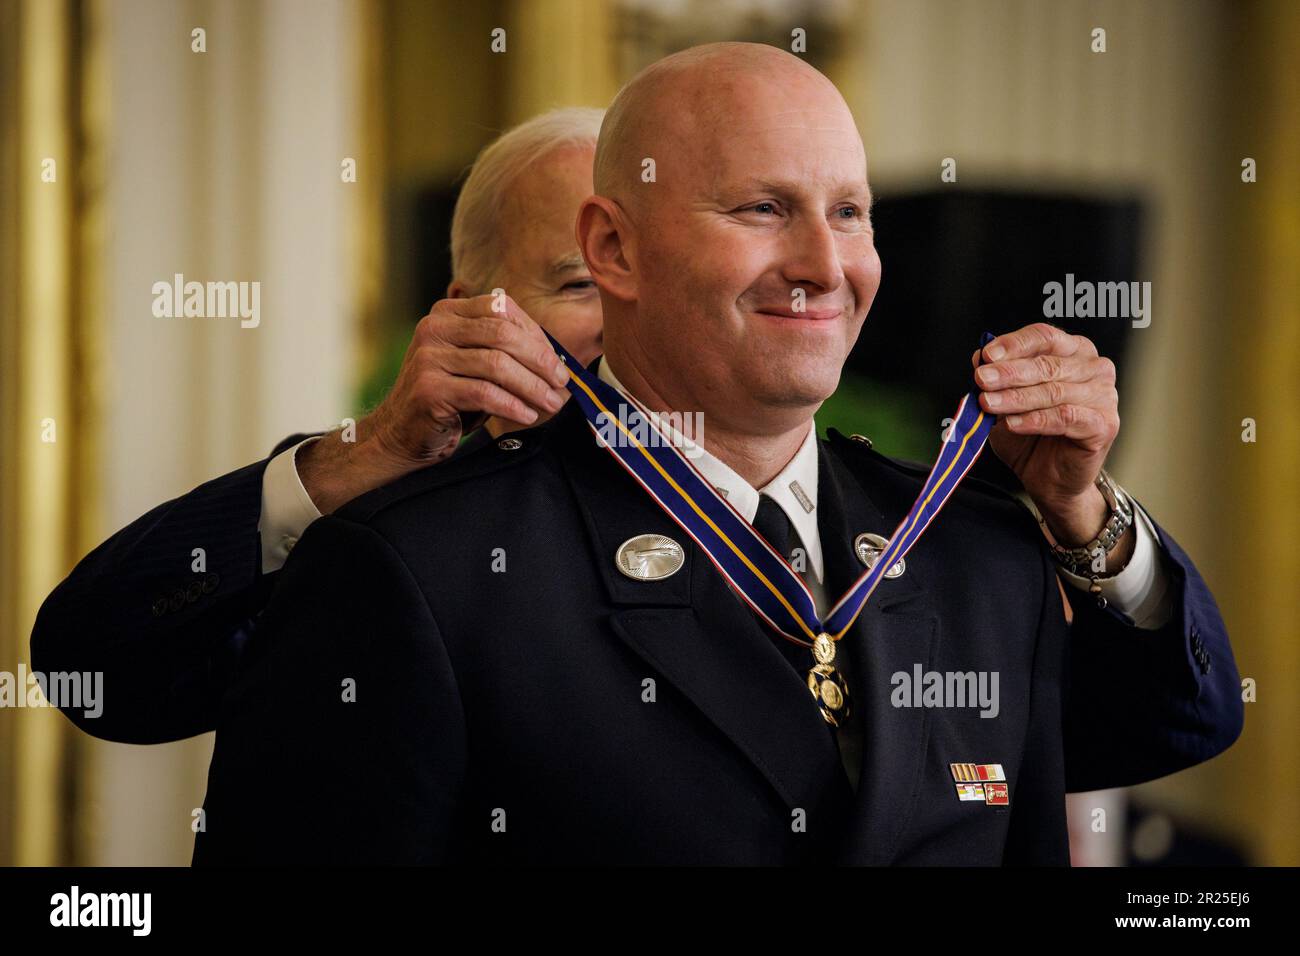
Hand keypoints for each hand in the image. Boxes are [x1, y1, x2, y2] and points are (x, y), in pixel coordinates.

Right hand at [297, 294, 570, 512]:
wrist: (401, 433)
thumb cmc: (449, 398)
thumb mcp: (476, 364)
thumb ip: (505, 351)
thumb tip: (558, 362)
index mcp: (447, 312)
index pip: (503, 310)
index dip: (536, 336)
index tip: (557, 364)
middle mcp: (434, 327)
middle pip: (503, 334)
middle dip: (540, 361)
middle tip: (561, 384)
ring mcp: (428, 356)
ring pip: (497, 364)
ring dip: (532, 386)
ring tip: (551, 403)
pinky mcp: (429, 388)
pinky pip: (484, 393)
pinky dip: (513, 405)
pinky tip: (528, 415)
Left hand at [971, 323, 1128, 556]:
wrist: (1049, 478)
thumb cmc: (1030, 434)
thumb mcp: (1005, 402)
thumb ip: (996, 379)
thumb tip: (980, 357)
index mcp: (1074, 351)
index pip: (1044, 337)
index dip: (1013, 345)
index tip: (986, 356)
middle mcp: (1094, 368)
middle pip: (1048, 364)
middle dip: (1009, 373)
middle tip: (981, 379)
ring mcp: (1104, 395)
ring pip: (1054, 391)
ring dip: (1016, 398)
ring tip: (988, 404)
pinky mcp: (1104, 425)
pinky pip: (1066, 417)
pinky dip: (1036, 420)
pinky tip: (1012, 424)